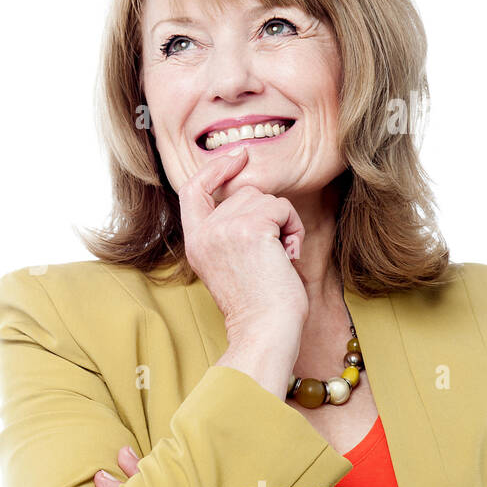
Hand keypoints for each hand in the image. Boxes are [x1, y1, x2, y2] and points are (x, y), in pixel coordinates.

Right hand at [177, 144, 308, 348]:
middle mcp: (204, 232)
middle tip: (274, 251)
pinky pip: (282, 209)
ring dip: (283, 223)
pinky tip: (288, 256)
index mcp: (195, 242)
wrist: (264, 329)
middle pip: (243, 193)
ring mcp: (224, 228)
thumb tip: (249, 193)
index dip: (215, 169)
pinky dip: (294, 229)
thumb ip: (227, 230)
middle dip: (268, 214)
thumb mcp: (229, 262)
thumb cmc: (259, 305)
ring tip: (280, 256)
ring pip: (265, 198)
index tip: (239, 157)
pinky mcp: (250, 227)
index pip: (193, 189)